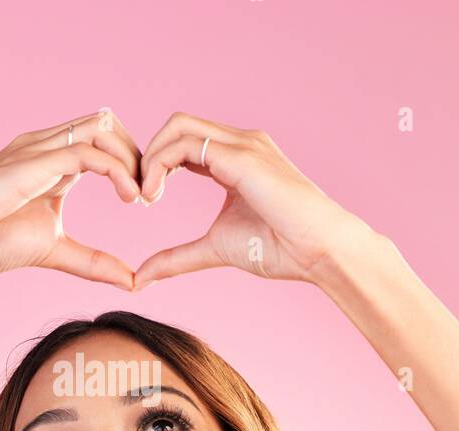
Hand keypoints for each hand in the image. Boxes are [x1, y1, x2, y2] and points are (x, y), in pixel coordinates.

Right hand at [0, 110, 142, 289]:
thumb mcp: (54, 251)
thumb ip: (93, 263)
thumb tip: (132, 282)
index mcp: (51, 162)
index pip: (104, 139)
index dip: (132, 161)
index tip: (147, 197)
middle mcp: (46, 146)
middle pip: (108, 123)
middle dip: (137, 153)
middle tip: (150, 193)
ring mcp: (38, 149)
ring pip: (101, 127)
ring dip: (131, 157)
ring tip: (141, 195)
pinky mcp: (33, 162)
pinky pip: (87, 152)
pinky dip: (116, 170)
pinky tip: (127, 197)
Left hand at [133, 112, 384, 292]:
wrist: (320, 251)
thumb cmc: (281, 248)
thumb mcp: (215, 248)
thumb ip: (177, 257)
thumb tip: (140, 277)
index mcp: (236, 158)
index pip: (184, 142)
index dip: (156, 164)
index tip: (145, 198)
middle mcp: (240, 143)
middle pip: (177, 125)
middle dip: (148, 153)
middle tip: (137, 193)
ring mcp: (242, 144)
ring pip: (178, 126)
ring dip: (151, 158)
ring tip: (145, 196)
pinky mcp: (241, 156)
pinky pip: (186, 144)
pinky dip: (160, 164)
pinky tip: (153, 195)